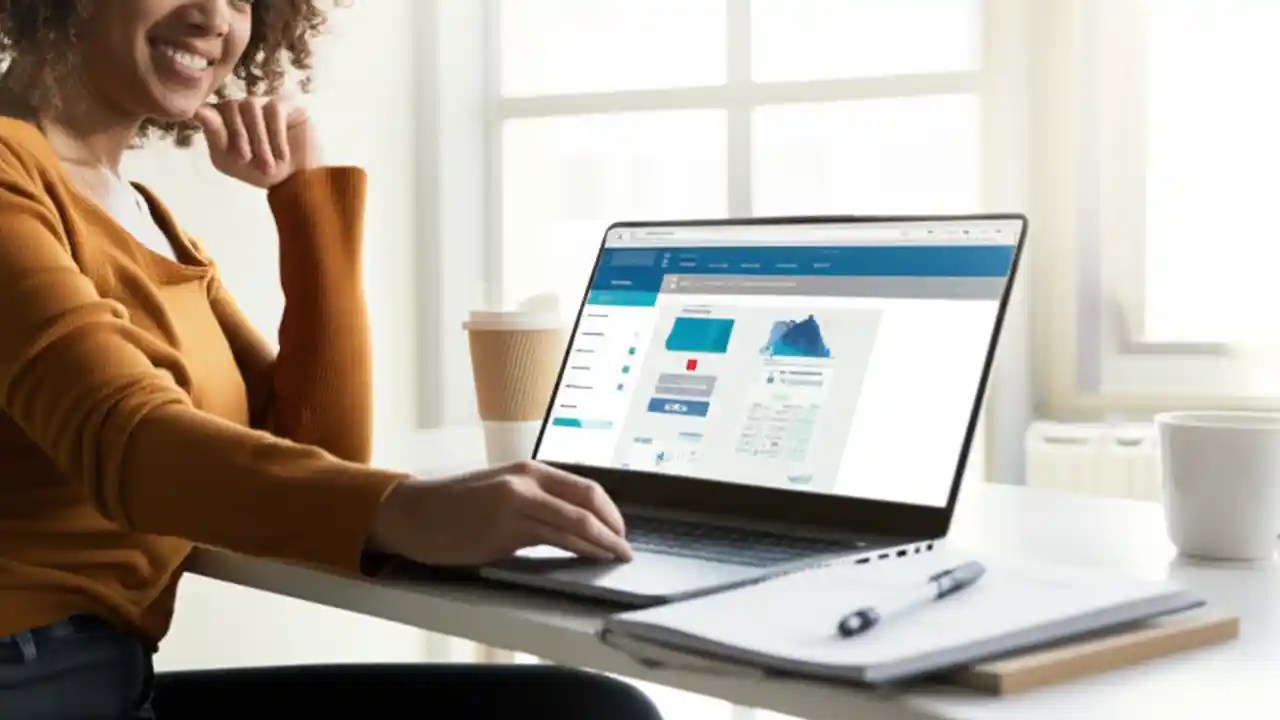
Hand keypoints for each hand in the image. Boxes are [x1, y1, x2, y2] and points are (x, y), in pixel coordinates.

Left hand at [192, 96, 323, 188]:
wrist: (298, 182)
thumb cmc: (261, 173)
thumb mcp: (230, 160)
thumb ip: (214, 135)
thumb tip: (195, 109)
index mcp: (225, 119)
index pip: (210, 109)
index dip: (214, 123)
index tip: (212, 131)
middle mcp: (243, 107)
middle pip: (230, 106)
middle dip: (238, 137)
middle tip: (248, 162)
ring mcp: (265, 103)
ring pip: (251, 106)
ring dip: (258, 139)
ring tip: (268, 165)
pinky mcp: (288, 104)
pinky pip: (274, 110)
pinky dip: (276, 136)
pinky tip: (282, 155)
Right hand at [368, 460, 632, 565]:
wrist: (413, 513)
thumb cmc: (454, 508)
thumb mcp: (501, 494)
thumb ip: (534, 504)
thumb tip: (568, 525)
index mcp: (529, 471)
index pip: (585, 487)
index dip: (610, 511)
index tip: (620, 531)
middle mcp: (527, 481)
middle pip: (588, 500)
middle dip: (614, 527)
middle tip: (625, 548)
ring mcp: (517, 503)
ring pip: (576, 521)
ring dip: (603, 542)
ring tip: (618, 557)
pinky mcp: (506, 528)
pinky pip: (555, 538)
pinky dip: (581, 549)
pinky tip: (591, 559)